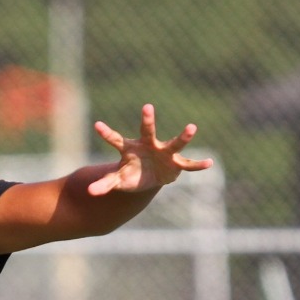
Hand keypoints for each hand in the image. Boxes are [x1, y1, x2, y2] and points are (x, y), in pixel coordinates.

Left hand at [87, 104, 213, 196]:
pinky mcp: (176, 163)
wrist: (149, 177)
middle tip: (147, 107)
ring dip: (183, 136)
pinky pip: (188, 164)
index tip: (96, 126)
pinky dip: (198, 165)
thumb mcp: (118, 180)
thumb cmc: (131, 174)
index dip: (107, 133)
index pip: (116, 139)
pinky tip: (209, 163)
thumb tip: (90, 192)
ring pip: (174, 143)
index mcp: (130, 148)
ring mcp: (164, 152)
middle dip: (147, 120)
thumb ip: (105, 184)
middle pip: (147, 131)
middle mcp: (148, 145)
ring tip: (192, 127)